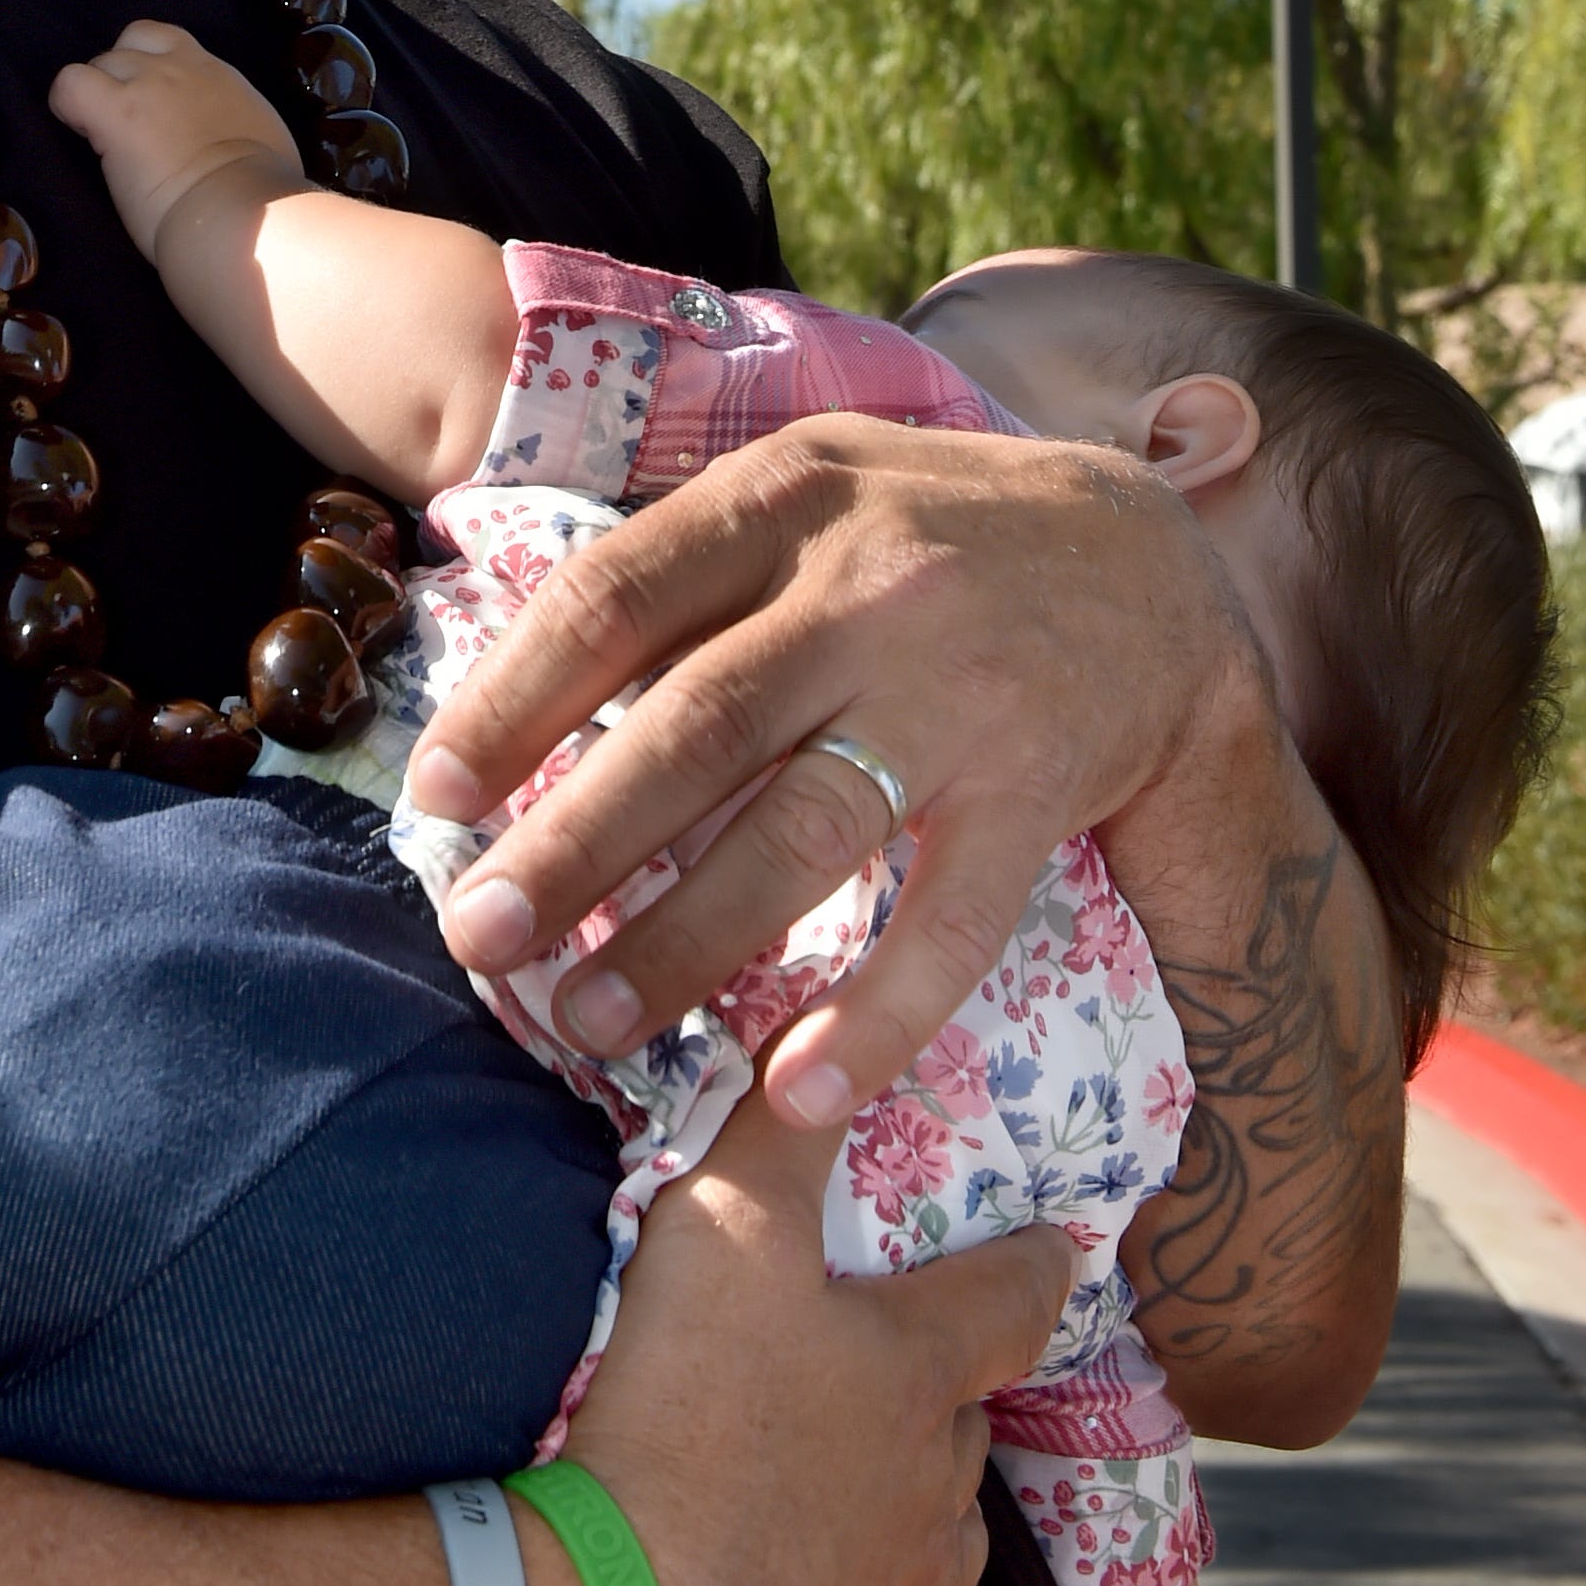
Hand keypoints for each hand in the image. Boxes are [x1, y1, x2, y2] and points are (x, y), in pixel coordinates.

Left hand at [51, 20, 301, 261]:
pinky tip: (80, 132)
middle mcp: (182, 67)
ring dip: (96, 91)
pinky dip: (67, 104)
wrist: (246, 213)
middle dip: (122, 78)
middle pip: (131, 44)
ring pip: (101, 59)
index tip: (152, 106)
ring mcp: (147, 84)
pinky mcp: (115, 112)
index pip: (171, 42)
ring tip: (100, 133)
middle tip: (125, 124)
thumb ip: (240, 129)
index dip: (150, 64)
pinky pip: (69, 84)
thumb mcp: (265, 142)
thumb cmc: (264, 194)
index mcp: (218, 76)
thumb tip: (238, 149)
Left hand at [399, 414, 1275, 1128]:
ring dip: (687, 940)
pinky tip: (795, 1092)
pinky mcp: (1040, 786)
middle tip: (479, 938)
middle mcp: (868, 586)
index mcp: (785, 497)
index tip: (434, 795)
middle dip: (575, 844)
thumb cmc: (924, 535)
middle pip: (697, 726)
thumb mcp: (807, 494)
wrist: (1151, 559)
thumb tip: (518, 696)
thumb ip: (687, 574)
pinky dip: (875, 1015)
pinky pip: (952, 921)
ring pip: (803, 829)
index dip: (516, 698)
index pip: (619, 596)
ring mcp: (960, 690)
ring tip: (587, 1022)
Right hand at [538, 1076, 1072, 1585]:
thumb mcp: (718, 1231)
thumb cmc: (685, 1417)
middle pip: (961, 1421)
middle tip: (857, 1372)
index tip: (1053, 1244)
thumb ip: (778, 1127)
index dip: (1034, 1261)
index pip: (1017, 1297)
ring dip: (899, 1510)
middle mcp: (943, 1487)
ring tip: (821, 1494)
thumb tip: (825, 1029)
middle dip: (928, 1394)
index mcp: (921, 1372)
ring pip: (936, 1540)